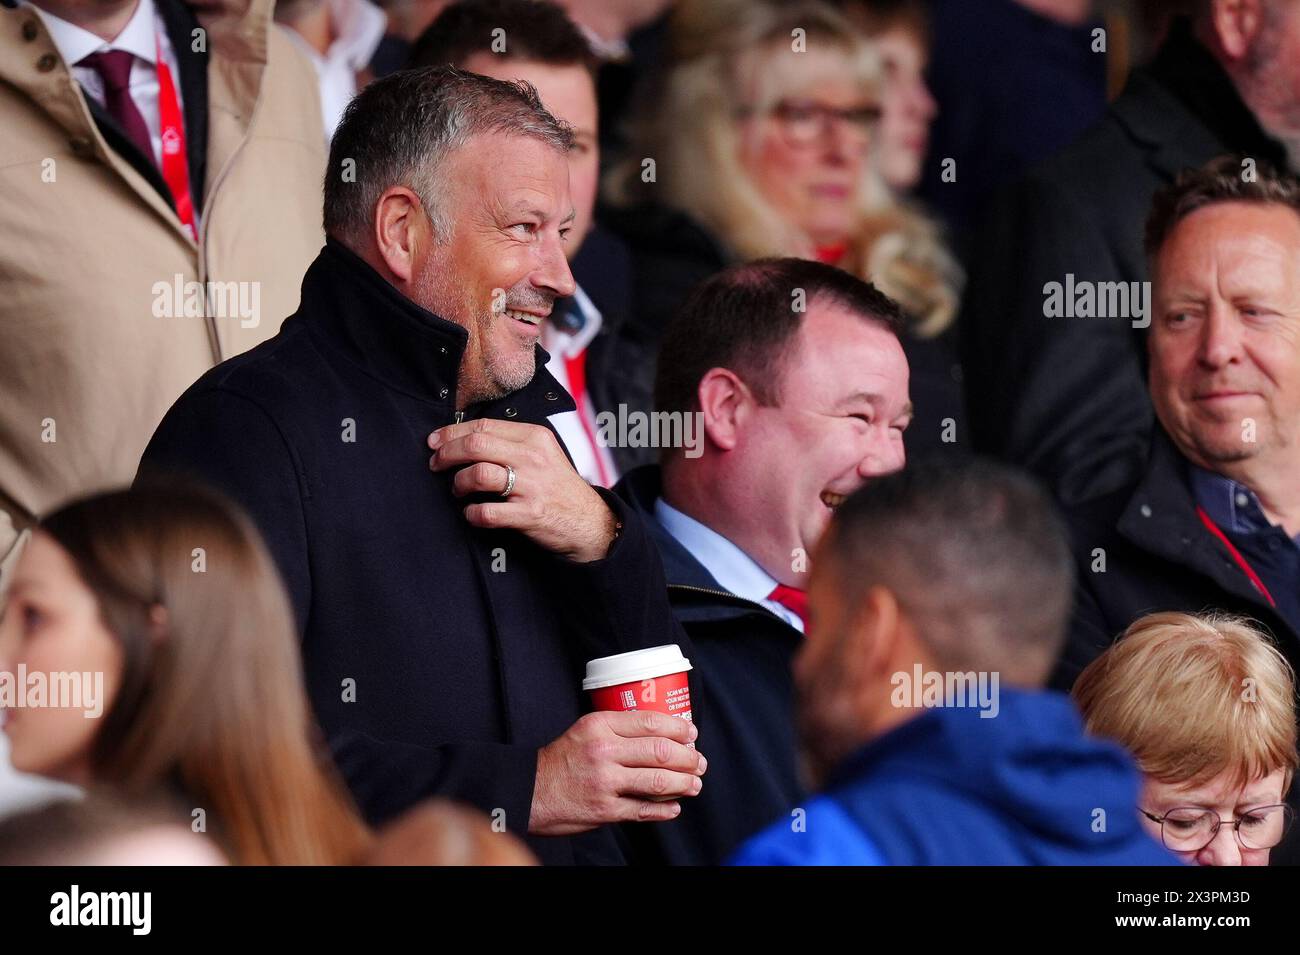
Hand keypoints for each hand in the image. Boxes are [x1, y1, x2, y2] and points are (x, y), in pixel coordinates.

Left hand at [428, 418, 616, 561]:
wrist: (590, 521)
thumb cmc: (559, 488)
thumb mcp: (544, 454)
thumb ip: (512, 443)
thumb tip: (466, 439)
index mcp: (534, 437)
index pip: (484, 426)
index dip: (453, 432)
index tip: (436, 441)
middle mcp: (533, 457)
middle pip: (476, 445)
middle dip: (447, 454)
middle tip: (436, 464)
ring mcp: (532, 486)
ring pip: (477, 474)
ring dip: (458, 484)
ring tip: (457, 490)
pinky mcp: (530, 514)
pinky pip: (487, 512)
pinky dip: (472, 514)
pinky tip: (472, 514)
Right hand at [528, 711, 705, 835]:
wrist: (530, 789)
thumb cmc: (562, 759)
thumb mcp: (585, 730)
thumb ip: (618, 729)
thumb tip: (662, 734)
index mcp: (600, 725)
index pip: (650, 722)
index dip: (678, 728)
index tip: (692, 734)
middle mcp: (604, 750)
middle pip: (660, 751)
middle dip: (689, 758)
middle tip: (699, 762)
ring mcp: (605, 782)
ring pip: (658, 781)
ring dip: (683, 784)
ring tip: (694, 785)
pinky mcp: (604, 810)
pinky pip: (644, 810)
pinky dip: (665, 810)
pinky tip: (674, 807)